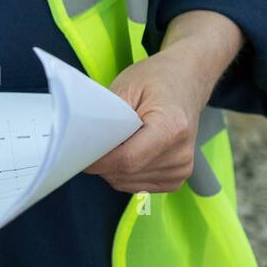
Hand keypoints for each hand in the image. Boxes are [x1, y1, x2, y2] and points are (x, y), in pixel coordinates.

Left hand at [86, 10, 242, 193]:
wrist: (187, 80)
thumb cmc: (156, 80)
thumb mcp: (127, 87)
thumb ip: (107, 117)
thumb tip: (85, 144)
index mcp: (171, 127)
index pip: (126, 160)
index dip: (98, 161)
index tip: (79, 153)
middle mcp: (181, 152)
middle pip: (125, 173)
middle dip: (102, 163)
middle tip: (96, 141)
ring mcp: (182, 168)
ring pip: (127, 182)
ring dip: (112, 168)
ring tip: (117, 142)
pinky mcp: (178, 177)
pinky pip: (137, 185)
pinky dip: (124, 173)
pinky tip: (128, 152)